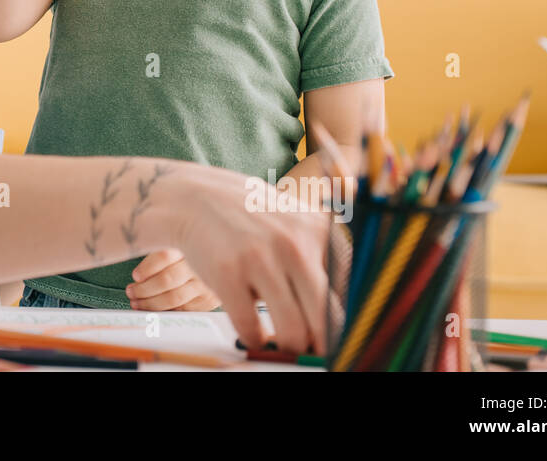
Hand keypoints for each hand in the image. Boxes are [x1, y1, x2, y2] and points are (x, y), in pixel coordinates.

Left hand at [126, 248, 221, 311]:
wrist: (223, 253)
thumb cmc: (189, 249)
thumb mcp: (175, 240)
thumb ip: (158, 252)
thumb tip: (136, 274)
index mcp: (187, 245)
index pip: (164, 257)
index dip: (147, 268)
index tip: (135, 276)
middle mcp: (199, 264)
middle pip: (166, 280)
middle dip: (143, 290)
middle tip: (130, 292)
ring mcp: (206, 284)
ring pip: (173, 298)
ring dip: (150, 303)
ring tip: (136, 303)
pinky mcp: (210, 299)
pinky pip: (184, 310)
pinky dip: (166, 311)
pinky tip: (154, 310)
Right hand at [172, 165, 331, 354]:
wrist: (195, 197)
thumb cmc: (251, 218)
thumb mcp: (295, 223)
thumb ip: (323, 258)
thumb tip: (347, 317)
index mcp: (318, 231)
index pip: (351, 292)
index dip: (344, 323)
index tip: (339, 338)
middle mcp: (293, 244)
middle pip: (326, 319)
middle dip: (321, 345)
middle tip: (313, 350)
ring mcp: (260, 258)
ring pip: (293, 332)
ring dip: (289, 348)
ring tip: (282, 344)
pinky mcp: (228, 274)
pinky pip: (252, 329)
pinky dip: (255, 340)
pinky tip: (254, 332)